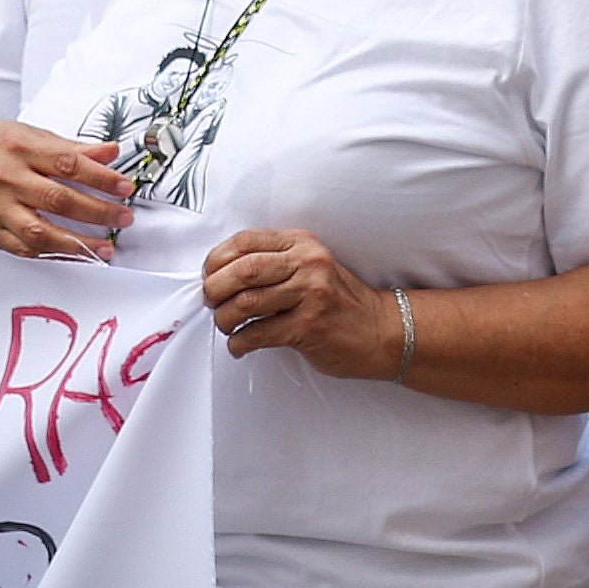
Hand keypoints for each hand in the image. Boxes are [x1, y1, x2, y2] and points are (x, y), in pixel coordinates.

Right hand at [0, 119, 137, 260]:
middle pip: (58, 200)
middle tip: (124, 218)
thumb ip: (72, 147)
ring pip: (39, 232)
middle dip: (97, 212)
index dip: (101, 178)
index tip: (125, 188)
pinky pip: (23, 249)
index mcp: (21, 148)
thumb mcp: (31, 135)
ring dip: (77, 243)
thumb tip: (111, 152)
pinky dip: (52, 256)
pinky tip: (75, 257)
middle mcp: (7, 178)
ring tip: (105, 247)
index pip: (69, 164)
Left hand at [200, 227, 398, 372]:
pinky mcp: (310, 326)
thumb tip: (220, 275)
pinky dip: (239, 343)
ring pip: (246, 304)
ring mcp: (310, 294)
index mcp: (301, 243)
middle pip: (241, 270)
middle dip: (215, 289)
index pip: (245, 242)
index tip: (208, 276)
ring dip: (224, 319)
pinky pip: (259, 334)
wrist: (380, 329)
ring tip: (226, 326)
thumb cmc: (337, 300)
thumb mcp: (310, 266)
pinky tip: (240, 346)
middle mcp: (307, 263)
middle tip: (210, 302)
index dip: (216, 260)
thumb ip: (273, 263)